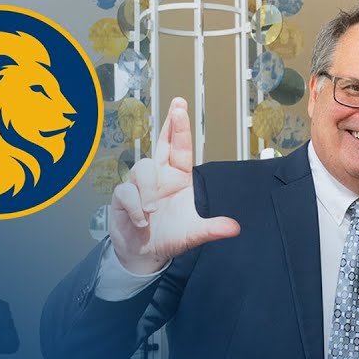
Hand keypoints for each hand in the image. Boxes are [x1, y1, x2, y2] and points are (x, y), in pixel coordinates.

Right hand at [109, 98, 240, 273]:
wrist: (145, 253)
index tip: (181, 108)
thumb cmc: (170, 236)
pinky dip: (135, 207)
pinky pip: (127, 192)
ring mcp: (140, 184)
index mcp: (178, 178)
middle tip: (178, 105)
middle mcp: (160, 176)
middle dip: (170, 124)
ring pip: (142, 169)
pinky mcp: (123, 196)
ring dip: (148, 190)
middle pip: (162, 143)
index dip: (181, 129)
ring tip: (152, 211)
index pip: (181, 148)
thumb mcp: (195, 233)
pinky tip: (142, 221)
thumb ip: (213, 229)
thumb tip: (234, 228)